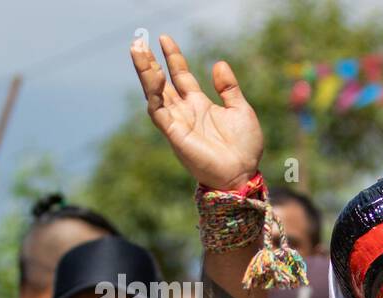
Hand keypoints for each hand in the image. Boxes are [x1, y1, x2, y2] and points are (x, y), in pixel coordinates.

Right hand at [129, 34, 262, 190]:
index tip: (164, 38)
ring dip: (145, 73)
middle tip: (139, 41)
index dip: (173, 58)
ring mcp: (178, 122)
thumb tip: (219, 63)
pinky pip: (159, 112)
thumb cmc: (244, 147)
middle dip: (149, 63)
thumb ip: (229, 88)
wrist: (243, 173)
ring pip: (154, 94)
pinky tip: (153, 79)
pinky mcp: (175, 135)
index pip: (180, 76)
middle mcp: (185, 112)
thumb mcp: (241, 110)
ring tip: (137, 52)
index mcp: (199, 105)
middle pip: (161, 82)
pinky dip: (154, 96)